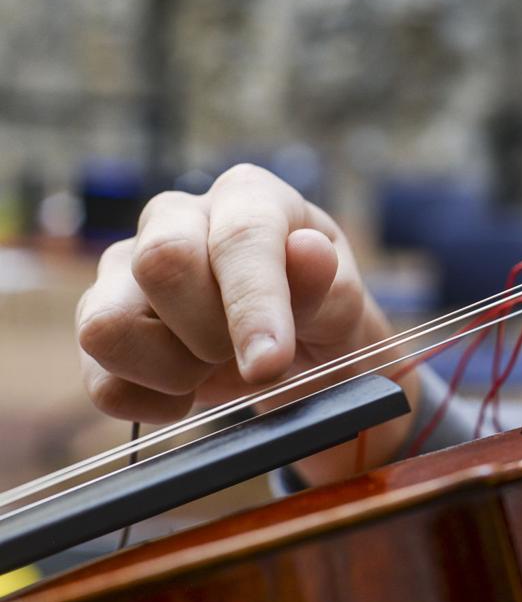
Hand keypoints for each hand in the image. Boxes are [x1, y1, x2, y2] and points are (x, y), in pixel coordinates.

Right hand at [76, 163, 418, 484]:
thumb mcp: (341, 302)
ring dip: (172, 370)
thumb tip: (307, 251)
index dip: (253, 303)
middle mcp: (175, 219)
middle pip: (161, 262)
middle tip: (255, 358)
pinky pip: (101, 382)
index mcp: (246, 197)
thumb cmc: (321, 310)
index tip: (270, 363)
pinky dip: (151, 404)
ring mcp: (126, 271)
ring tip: (216, 368)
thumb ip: (327, 284)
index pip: (240, 236)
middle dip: (212, 332)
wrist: (302, 348)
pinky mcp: (102, 327)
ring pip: (107, 324)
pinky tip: (190, 392)